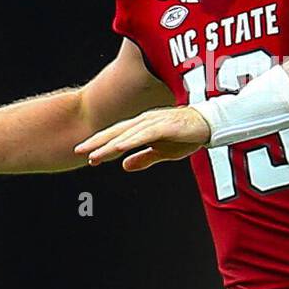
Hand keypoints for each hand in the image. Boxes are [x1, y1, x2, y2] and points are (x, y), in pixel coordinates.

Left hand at [74, 106, 210, 170]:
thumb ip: (143, 158)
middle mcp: (144, 122)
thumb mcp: (162, 152)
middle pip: (116, 132)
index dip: (101, 144)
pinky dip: (130, 141)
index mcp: (142, 127)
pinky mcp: (164, 125)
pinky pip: (144, 135)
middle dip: (97, 142)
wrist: (209, 126)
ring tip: (95, 154)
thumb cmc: (187, 136)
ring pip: (126, 135)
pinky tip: (119, 148)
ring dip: (109, 145)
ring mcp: (154, 122)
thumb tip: (124, 166)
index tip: (86, 154)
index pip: (117, 135)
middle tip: (79, 150)